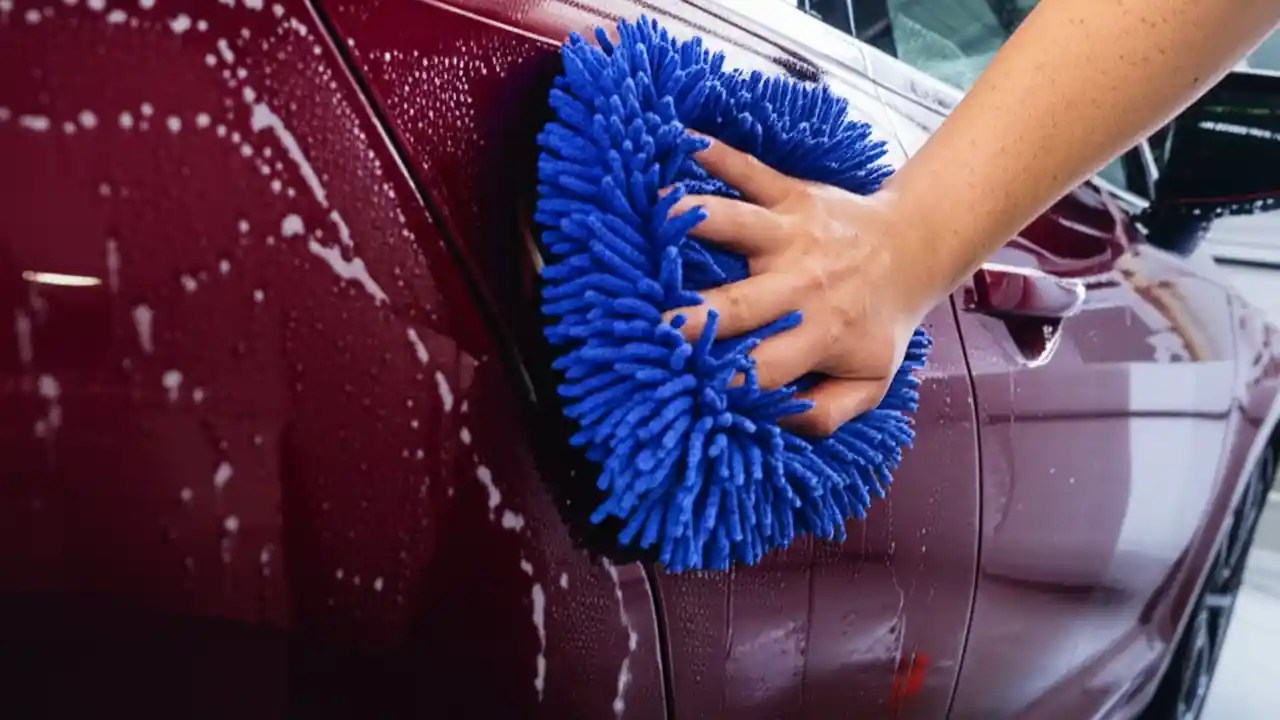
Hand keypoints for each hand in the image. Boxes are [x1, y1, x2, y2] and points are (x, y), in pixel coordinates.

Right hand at [664, 137, 936, 436]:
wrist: (912, 247)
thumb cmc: (879, 320)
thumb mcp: (869, 382)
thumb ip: (826, 414)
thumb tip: (772, 426)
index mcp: (819, 335)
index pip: (758, 369)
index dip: (716, 383)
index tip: (673, 388)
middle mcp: (801, 283)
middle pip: (733, 305)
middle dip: (687, 319)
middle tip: (637, 325)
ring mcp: (792, 232)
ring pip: (733, 224)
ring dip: (689, 220)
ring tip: (645, 220)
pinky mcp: (789, 192)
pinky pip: (746, 169)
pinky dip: (712, 154)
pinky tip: (676, 141)